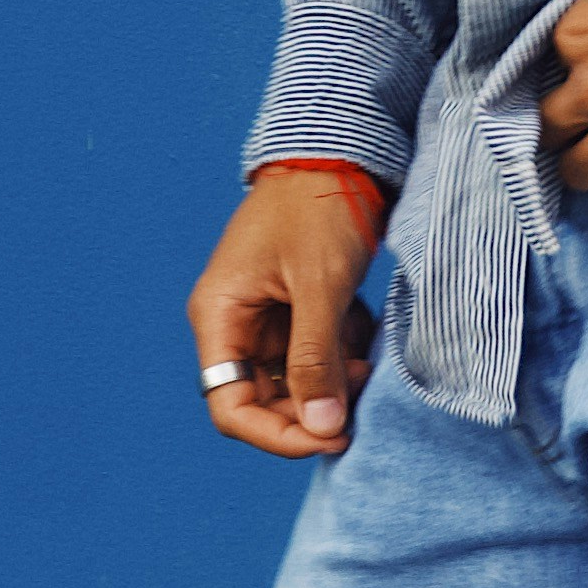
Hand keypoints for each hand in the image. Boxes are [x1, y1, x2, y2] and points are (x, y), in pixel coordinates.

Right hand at [189, 167, 382, 461]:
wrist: (341, 150)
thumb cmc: (317, 206)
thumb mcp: (320, 286)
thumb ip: (317, 359)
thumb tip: (323, 428)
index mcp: (220, 317)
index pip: (231, 407)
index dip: (277, 435)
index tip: (330, 437)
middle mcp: (236, 323)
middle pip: (266, 400)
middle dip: (314, 406)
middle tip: (360, 400)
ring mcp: (267, 316)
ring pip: (297, 379)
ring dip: (334, 379)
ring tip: (367, 355)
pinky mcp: (297, 307)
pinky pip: (317, 353)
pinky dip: (344, 352)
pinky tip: (364, 328)